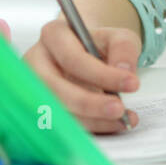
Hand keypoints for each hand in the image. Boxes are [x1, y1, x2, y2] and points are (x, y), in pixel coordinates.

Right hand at [22, 12, 142, 133]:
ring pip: (56, 111)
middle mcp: (35, 61)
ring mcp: (33, 88)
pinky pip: (59, 125)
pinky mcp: (38, 109)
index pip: (73, 59)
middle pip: (56, 89)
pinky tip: (110, 125)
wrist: (86, 54)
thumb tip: (125, 72)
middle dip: (90, 104)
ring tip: (121, 120)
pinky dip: (88, 128)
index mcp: (54, 36)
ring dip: (91, 120)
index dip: (102, 74)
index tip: (132, 84)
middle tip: (119, 110)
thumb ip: (124, 48)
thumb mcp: (118, 36)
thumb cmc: (99, 45)